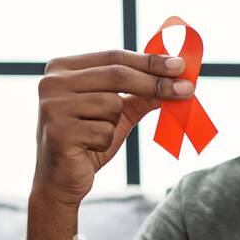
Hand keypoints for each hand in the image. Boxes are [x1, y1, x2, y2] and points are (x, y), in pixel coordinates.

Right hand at [32, 50, 192, 206]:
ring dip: (115, 124)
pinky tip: (86, 149)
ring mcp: (52, 105)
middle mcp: (52, 82)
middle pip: (117, 75)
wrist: (60, 182)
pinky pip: (103, 132)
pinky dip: (103, 143)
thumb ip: (140, 96)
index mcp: (62, 68)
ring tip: (95, 135)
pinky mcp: (57, 131)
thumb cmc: (88, 143)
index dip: (149, 61)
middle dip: (156, 83)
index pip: (114, 57)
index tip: (180, 66)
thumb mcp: (116, 115)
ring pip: (113, 105)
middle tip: (186, 89)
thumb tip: (176, 80)